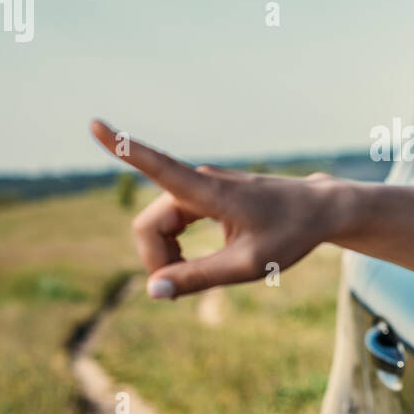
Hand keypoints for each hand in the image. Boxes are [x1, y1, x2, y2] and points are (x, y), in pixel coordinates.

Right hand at [89, 119, 337, 298]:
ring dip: (165, 256)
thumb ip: (199, 278)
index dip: (122, 148)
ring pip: (157, 227)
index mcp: (209, 191)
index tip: (94, 123)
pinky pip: (170, 224)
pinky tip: (192, 265)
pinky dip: (174, 249)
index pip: (158, 166)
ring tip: (193, 279)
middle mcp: (199, 182)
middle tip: (182, 291)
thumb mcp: (249, 266)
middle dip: (156, 260)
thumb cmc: (291, 234)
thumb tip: (153, 291)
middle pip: (149, 226)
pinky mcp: (204, 196)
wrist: (319, 210)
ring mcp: (200, 188)